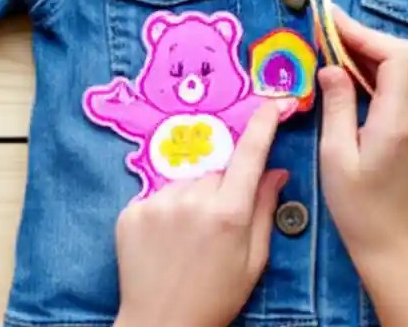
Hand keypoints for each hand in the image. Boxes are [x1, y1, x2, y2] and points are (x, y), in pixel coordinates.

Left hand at [113, 101, 287, 326]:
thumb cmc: (216, 298)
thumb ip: (264, 210)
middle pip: (216, 171)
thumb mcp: (253, 260)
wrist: (161, 326)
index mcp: (229, 213)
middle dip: (223, 187)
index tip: (271, 103)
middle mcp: (192, 201)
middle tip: (218, 225)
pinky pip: (157, 195)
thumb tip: (276, 171)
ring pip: (186, 182)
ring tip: (188, 238)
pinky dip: (165, 211)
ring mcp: (158, 204)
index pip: (249, 154)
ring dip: (192, 198)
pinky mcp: (131, 211)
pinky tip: (166, 241)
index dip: (262, 124)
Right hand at [318, 7, 407, 326]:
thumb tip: (331, 67)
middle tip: (325, 32)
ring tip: (330, 47)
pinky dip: (373, 73)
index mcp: (398, 119)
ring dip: (367, 53)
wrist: (392, 243)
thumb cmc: (358, 207)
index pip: (396, 56)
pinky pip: (397, 88)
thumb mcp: (336, 155)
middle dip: (363, 38)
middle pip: (401, 56)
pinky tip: (347, 75)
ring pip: (400, 70)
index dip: (364, 33)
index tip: (330, 22)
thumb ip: (336, 105)